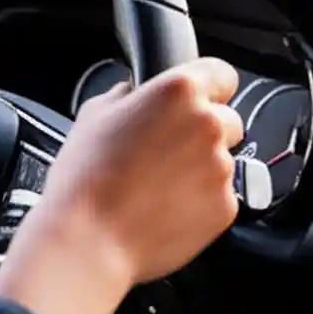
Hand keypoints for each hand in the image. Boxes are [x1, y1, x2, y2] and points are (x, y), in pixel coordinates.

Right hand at [0, 58, 241, 313]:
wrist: (89, 240)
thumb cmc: (85, 178)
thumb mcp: (95, 114)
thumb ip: (128, 95)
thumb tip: (136, 94)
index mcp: (179, 92)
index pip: (221, 73)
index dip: (209, 88)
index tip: (200, 99)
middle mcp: (208, 125)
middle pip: (226, 120)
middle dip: (203, 132)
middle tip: (166, 151)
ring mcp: (221, 168)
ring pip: (222, 160)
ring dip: (200, 169)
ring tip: (158, 185)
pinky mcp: (226, 207)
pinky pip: (220, 196)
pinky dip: (200, 201)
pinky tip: (165, 207)